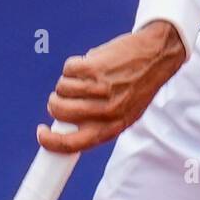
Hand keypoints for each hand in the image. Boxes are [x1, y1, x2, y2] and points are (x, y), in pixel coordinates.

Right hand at [37, 21, 186, 153]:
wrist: (157, 55)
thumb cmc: (139, 85)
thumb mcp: (127, 113)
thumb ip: (100, 124)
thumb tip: (66, 131)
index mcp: (113, 127)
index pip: (72, 144)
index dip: (50, 141)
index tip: (41, 133)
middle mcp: (106, 111)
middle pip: (60, 112)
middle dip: (55, 103)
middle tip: (63, 95)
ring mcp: (100, 88)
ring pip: (61, 89)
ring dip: (67, 82)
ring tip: (86, 77)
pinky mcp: (95, 67)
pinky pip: (68, 69)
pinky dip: (74, 65)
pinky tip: (90, 64)